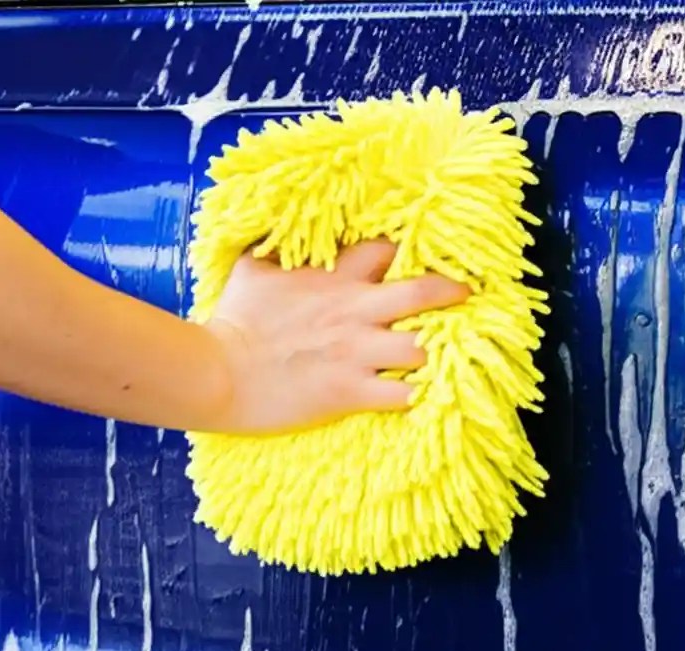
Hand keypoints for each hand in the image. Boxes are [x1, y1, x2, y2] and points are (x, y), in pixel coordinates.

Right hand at [202, 239, 469, 433]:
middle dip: (452, 292)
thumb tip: (276, 221)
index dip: (410, 252)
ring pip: (421, 347)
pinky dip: (420, 396)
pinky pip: (403, 395)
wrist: (216, 372)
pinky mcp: (351, 391)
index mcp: (335, 278)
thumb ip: (275, 245)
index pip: (387, 250)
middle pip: (423, 293)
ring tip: (449, 354)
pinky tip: (429, 395)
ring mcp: (356, 352)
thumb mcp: (252, 267)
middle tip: (468, 294)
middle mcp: (354, 310)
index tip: (425, 255)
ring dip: (439, 351)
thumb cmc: (234, 319)